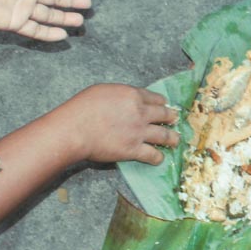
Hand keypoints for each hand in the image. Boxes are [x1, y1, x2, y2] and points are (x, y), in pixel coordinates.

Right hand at [65, 84, 179, 163]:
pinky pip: (153, 155)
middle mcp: (140, 113)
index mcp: (132, 95)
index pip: (155, 98)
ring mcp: (139, 132)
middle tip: (174, 120)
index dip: (161, 103)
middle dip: (171, 118)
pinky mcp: (134, 150)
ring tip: (176, 140)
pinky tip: (159, 158)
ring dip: (172, 138)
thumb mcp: (103, 91)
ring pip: (165, 136)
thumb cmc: (82, 108)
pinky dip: (158, 157)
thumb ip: (119, 95)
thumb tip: (125, 99)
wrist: (75, 129)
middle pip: (164, 114)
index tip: (163, 106)